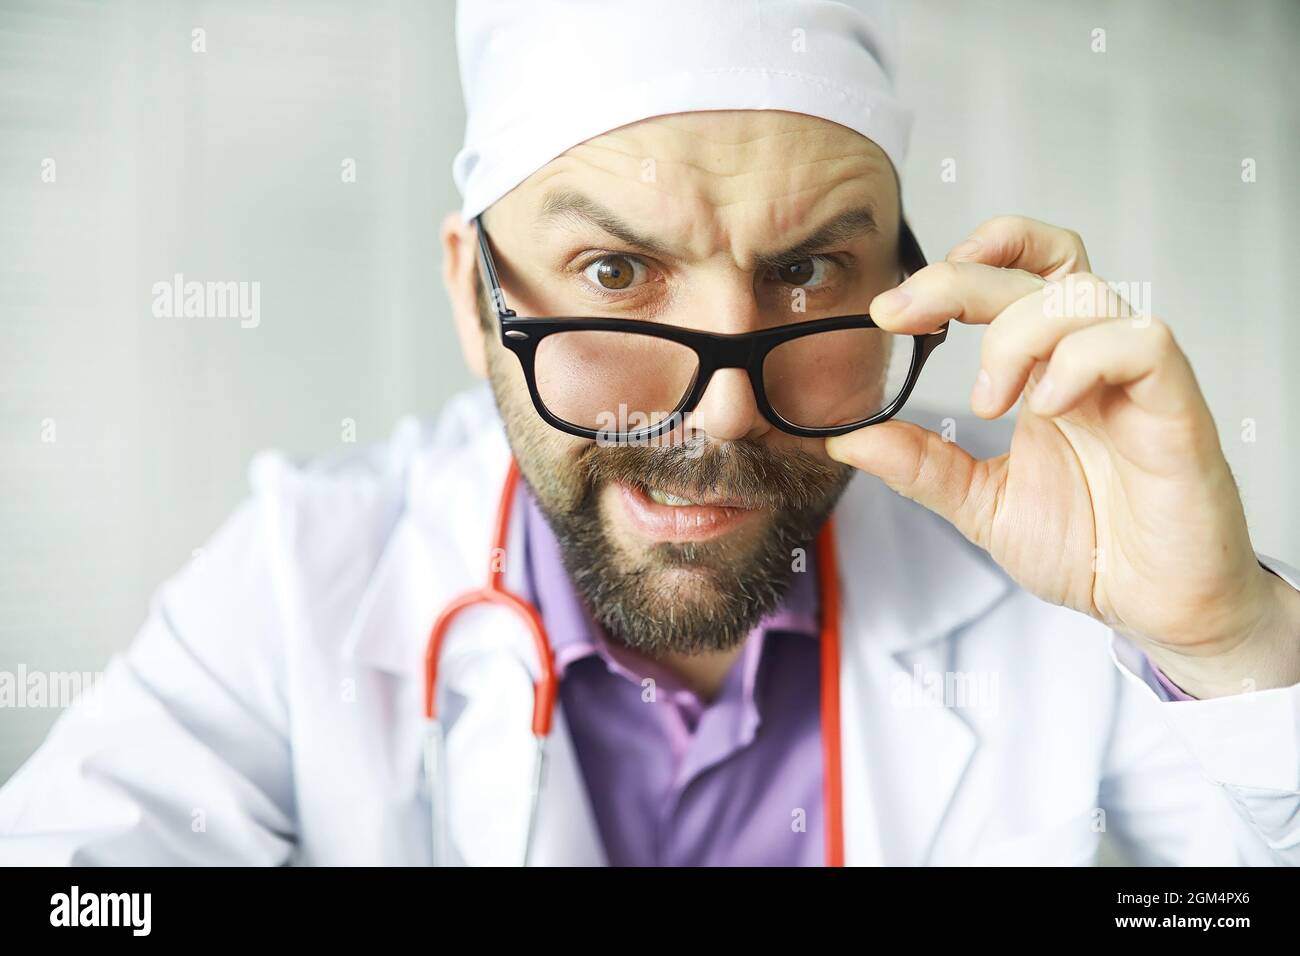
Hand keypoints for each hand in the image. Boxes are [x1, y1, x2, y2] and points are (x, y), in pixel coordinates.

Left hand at [825, 216, 1299, 697]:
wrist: (1159, 609)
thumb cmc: (1095, 548)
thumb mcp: (983, 504)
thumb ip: (922, 467)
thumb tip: (848, 441)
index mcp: (1048, 371)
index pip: (1021, 270)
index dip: (965, 261)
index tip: (896, 306)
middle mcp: (1094, 363)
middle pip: (1041, 269)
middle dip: (959, 279)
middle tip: (901, 315)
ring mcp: (1138, 382)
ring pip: (1085, 295)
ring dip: (1016, 332)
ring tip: (987, 400)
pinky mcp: (1178, 412)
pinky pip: (1143, 345)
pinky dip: (1082, 361)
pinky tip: (1047, 407)